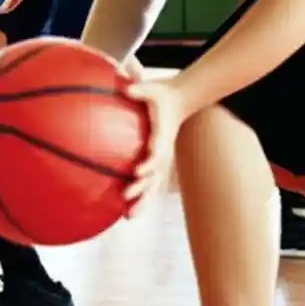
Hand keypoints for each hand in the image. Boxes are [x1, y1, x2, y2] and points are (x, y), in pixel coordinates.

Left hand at [122, 80, 186, 217]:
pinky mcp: (157, 163)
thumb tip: (126, 88)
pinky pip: (148, 184)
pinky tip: (127, 213)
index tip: (138, 171)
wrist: (178, 101)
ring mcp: (161, 160)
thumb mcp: (152, 89)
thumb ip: (139, 89)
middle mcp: (163, 153)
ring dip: (142, 201)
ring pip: (152, 186)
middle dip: (142, 188)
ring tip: (129, 217)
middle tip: (127, 196)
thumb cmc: (161, 94)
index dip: (149, 163)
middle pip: (154, 175)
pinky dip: (141, 198)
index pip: (157, 153)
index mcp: (162, 137)